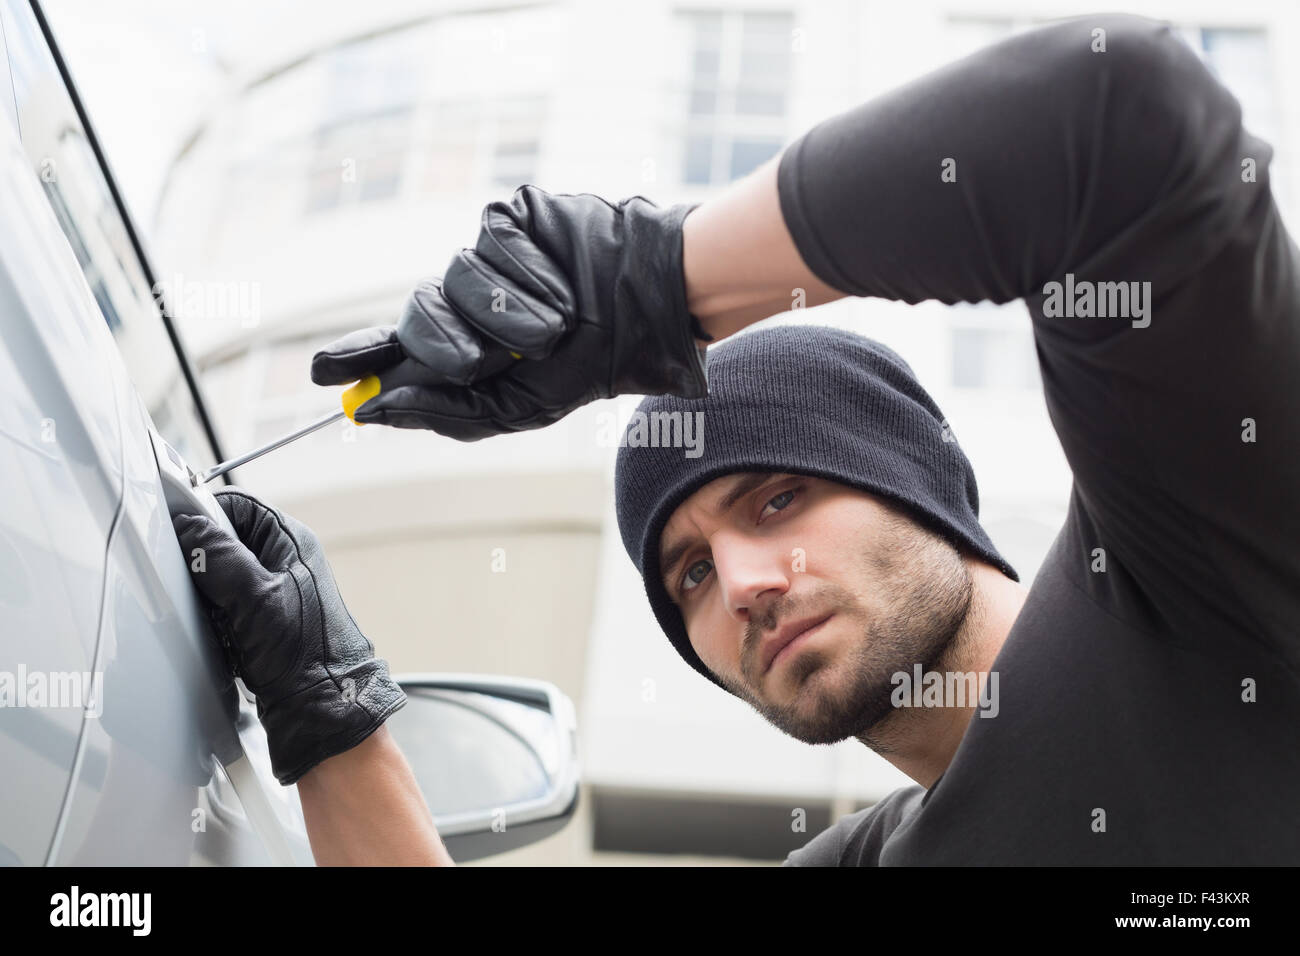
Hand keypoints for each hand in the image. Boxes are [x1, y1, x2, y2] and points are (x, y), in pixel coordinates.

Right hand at [172, 488, 405, 785]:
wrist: (322, 710)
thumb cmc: (306, 655)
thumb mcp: (255, 599)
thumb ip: (219, 558)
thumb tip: (190, 527)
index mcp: (290, 542)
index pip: (237, 506)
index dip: (204, 514)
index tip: (177, 532)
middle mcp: (284, 563)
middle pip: (223, 544)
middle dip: (203, 567)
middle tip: (201, 589)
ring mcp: (273, 594)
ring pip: (218, 580)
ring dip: (209, 601)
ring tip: (221, 623)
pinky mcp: (262, 624)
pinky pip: (223, 611)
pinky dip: (216, 624)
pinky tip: (225, 642)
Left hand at [309, 185, 710, 439]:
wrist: (646, 310)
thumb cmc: (587, 364)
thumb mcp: (517, 408)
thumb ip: (446, 412)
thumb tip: (375, 410)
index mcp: (465, 346)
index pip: (395, 346)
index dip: (355, 356)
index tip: (321, 372)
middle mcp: (467, 300)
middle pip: (415, 316)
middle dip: (446, 347)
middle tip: (482, 361)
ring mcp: (487, 255)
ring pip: (453, 278)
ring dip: (503, 316)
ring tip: (552, 325)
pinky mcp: (510, 217)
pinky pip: (490, 242)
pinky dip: (526, 274)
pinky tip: (559, 283)